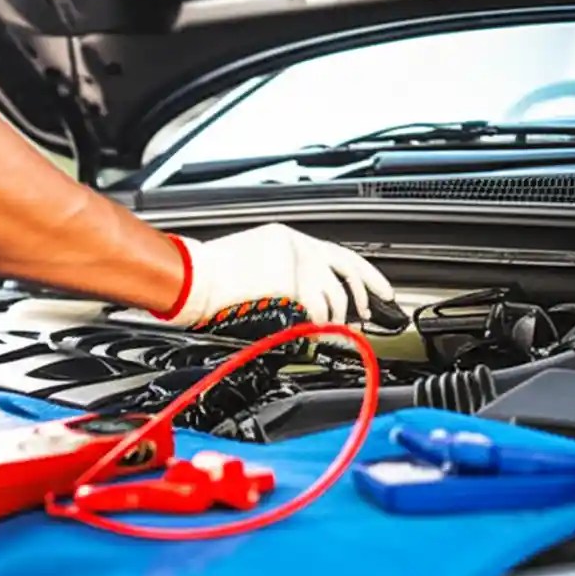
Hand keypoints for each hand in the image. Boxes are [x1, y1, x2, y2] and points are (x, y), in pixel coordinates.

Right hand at [156, 223, 395, 326]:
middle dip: (359, 302)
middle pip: (346, 278)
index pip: (341, 256)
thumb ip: (288, 273)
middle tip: (364, 317)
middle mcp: (297, 250)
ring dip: (330, 324)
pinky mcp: (289, 291)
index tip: (384, 292)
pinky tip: (309, 336)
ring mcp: (294, 270)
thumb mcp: (256, 262)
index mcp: (287, 239)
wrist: (191, 282)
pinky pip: (315, 319)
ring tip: (318, 332)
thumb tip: (311, 298)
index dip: (368, 276)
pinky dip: (316, 332)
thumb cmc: (211, 278)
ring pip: (332, 304)